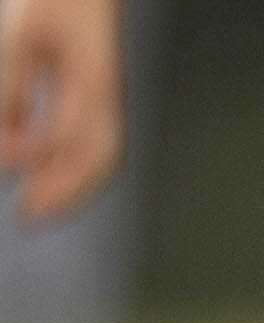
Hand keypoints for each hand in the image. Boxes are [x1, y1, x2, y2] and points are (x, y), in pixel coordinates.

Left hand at [0, 0, 121, 222]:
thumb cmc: (52, 0)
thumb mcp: (19, 38)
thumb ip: (12, 89)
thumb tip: (3, 139)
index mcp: (92, 81)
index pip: (68, 133)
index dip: (31, 154)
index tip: (2, 163)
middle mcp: (106, 95)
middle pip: (99, 158)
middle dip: (66, 192)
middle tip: (30, 213)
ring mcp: (105, 95)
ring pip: (98, 153)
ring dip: (68, 182)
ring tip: (37, 202)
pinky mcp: (95, 91)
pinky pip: (88, 136)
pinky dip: (65, 159)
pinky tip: (37, 165)